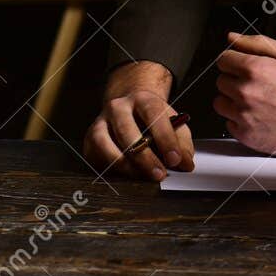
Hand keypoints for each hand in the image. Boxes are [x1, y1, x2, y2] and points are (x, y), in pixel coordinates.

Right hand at [83, 61, 193, 180]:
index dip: (165, 139)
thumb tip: (186, 164)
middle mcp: (118, 107)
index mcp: (143, 99)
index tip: (175, 159)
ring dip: (125, 165)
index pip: (154, 115)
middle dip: (145, 157)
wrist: (130, 108)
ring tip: (142, 176)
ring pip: (105, 145)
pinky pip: (96, 157)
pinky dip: (111, 169)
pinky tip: (126, 174)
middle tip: (159, 174)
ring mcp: (100, 122)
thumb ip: (182, 142)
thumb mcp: (174, 123)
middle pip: (127, 131)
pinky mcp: (89, 139)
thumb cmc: (154, 119)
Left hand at [214, 32, 275, 158]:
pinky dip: (241, 120)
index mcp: (255, 69)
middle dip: (236, 80)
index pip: (223, 59)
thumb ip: (257, 43)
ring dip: (234, 101)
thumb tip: (231, 38)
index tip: (248, 67)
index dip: (237, 61)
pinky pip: (229, 123)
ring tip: (259, 102)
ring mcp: (243, 115)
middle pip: (221, 81)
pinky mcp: (245, 135)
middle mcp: (245, 92)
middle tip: (260, 85)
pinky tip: (261, 116)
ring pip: (220, 103)